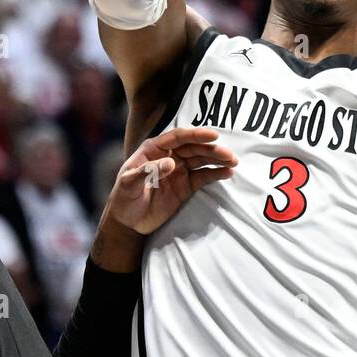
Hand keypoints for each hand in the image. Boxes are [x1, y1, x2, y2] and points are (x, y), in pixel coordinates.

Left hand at [104, 127, 236, 235]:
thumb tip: (171, 162)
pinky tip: (227, 173)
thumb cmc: (124, 199)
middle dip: (212, 149)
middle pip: (194, 148)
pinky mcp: (185, 186)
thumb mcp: (128, 184)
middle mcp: (169, 156)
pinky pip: (203, 177)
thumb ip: (147, 172)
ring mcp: (179, 170)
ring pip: (201, 160)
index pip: (178, 137)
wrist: (128, 222)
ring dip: (217, 159)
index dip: (196, 134)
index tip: (213, 135)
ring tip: (233, 161)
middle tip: (228, 154)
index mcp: (154, 149)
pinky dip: (215, 174)